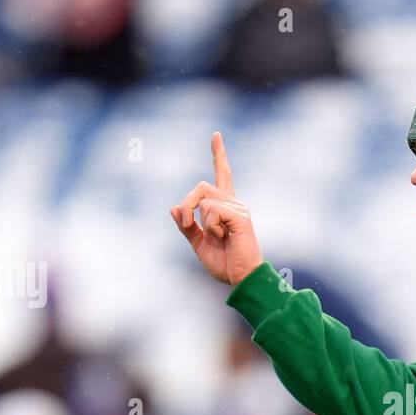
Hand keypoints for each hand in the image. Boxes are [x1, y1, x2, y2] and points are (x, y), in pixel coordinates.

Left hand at [171, 131, 263, 285]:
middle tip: (186, 225)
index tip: (216, 136)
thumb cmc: (225, 263)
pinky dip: (209, 227)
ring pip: (203, 198)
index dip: (219, 155)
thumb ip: (187, 226)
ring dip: (197, 219)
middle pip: (201, 187)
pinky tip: (222, 237)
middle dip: (187, 205)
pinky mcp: (240, 217)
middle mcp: (234, 203)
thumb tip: (173, 208)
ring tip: (213, 237)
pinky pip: (211, 211)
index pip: (223, 175)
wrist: (241, 278)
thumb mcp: (198, 244)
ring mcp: (238, 209)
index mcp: (226, 207)